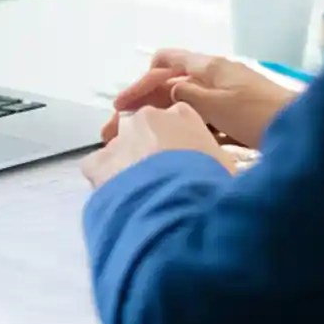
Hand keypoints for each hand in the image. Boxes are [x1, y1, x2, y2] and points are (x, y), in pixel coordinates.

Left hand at [82, 103, 235, 188]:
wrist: (178, 208)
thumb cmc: (211, 186)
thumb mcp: (226, 168)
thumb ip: (215, 161)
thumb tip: (215, 173)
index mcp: (184, 115)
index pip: (179, 119)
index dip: (180, 141)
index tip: (184, 161)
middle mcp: (149, 118)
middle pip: (146, 128)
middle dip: (150, 148)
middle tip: (161, 178)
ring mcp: (121, 137)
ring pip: (121, 146)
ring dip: (127, 163)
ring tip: (138, 193)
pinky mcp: (99, 161)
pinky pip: (97, 166)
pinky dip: (104, 178)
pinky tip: (117, 196)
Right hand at [102, 49, 297, 148]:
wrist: (304, 132)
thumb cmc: (260, 115)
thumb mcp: (216, 104)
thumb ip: (186, 95)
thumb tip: (167, 92)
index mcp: (209, 67)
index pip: (165, 62)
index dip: (139, 83)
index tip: (121, 108)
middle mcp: (215, 77)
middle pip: (170, 86)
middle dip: (143, 106)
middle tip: (118, 134)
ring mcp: (226, 97)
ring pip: (184, 106)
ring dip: (161, 121)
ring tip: (140, 144)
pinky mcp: (236, 118)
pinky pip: (202, 120)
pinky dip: (184, 130)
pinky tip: (174, 147)